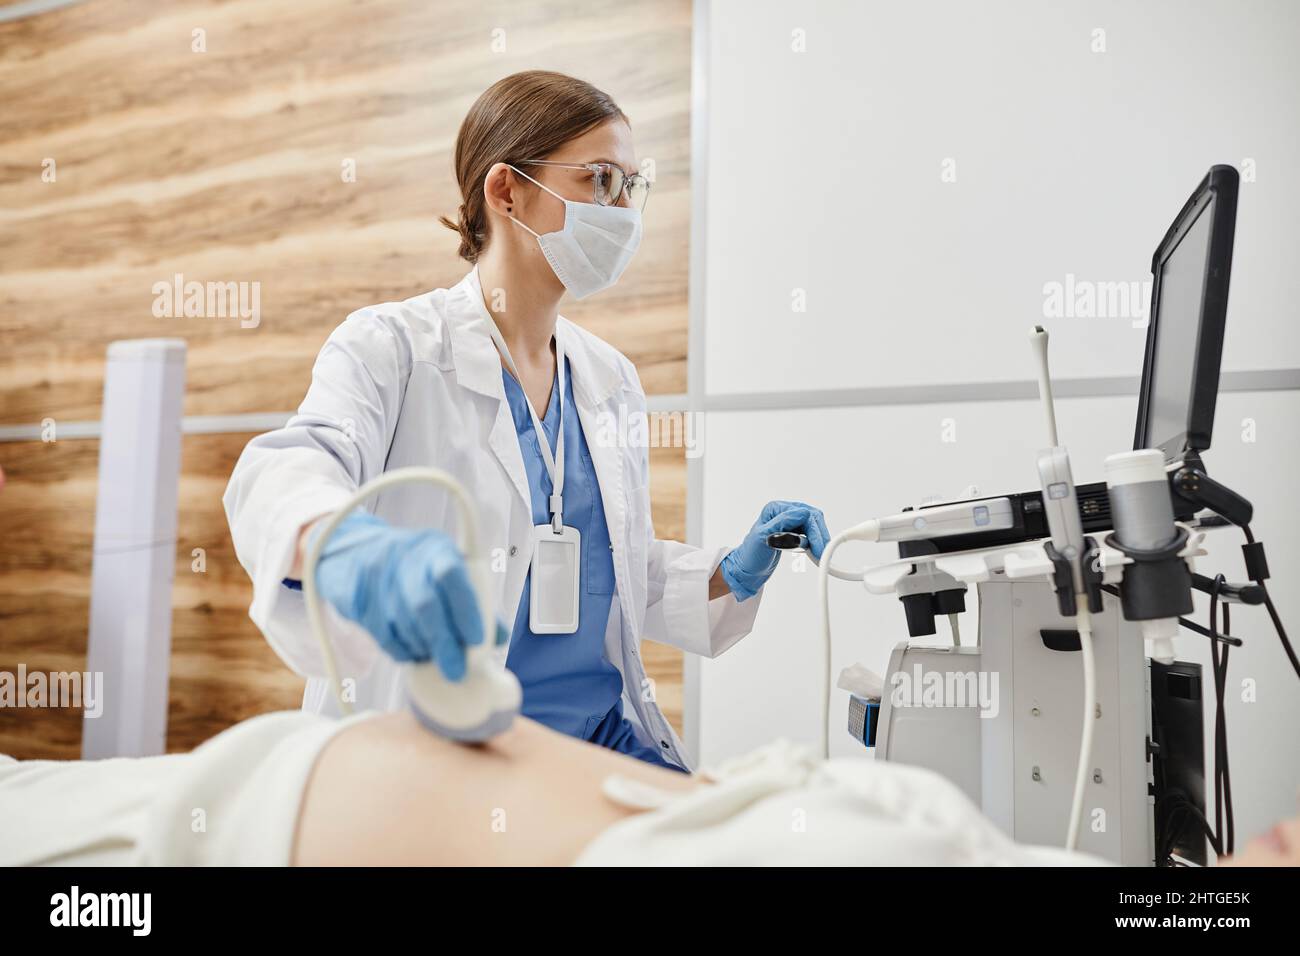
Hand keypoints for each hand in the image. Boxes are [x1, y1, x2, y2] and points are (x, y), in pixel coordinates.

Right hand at [313, 512, 506, 679]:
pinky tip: (412, 654)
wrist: (356, 553)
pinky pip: (381, 634)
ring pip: (401, 623)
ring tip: (435, 658)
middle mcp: (405, 557)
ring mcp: (376, 576)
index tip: (476, 641)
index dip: (466, 610)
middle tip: (456, 671)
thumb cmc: (415, 570)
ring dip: (422, 648)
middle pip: (424, 605)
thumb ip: (474, 602)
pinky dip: (400, 651)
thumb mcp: (446, 571)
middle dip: (443, 643)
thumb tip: (498, 638)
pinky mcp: (356, 596)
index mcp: (436, 549)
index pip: (451, 575)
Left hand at [719, 500, 829, 600]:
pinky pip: (810, 533)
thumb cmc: (750, 555)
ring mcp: (789, 522)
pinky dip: (815, 542)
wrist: (746, 570)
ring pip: (813, 525)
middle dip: (819, 534)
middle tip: (823, 552)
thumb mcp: (763, 537)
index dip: (814, 530)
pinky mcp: (794, 533)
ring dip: (819, 538)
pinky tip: (815, 552)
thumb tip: (803, 514)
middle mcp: (783, 512)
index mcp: (775, 509)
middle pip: (812, 518)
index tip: (819, 547)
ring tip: (820, 554)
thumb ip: (782, 523)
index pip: (804, 514)